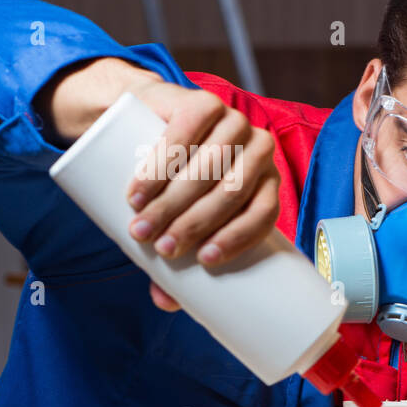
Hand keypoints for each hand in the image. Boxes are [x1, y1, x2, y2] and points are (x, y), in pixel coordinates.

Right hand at [39, 58, 281, 312]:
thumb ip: (179, 256)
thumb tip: (166, 304)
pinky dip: (159, 167)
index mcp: (267, 180)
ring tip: (141, 226)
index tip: (204, 262)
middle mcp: (258, 148)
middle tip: (160, 249)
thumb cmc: (176, 180)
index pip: (264, 213)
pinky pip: (184, 136)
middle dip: (193, 225)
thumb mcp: (181, 216)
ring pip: (207, 168)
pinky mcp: (202, 102)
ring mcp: (233, 121)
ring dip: (171, 202)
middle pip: (231, 193)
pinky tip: (139, 190)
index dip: (238, 238)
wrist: (154, 120)